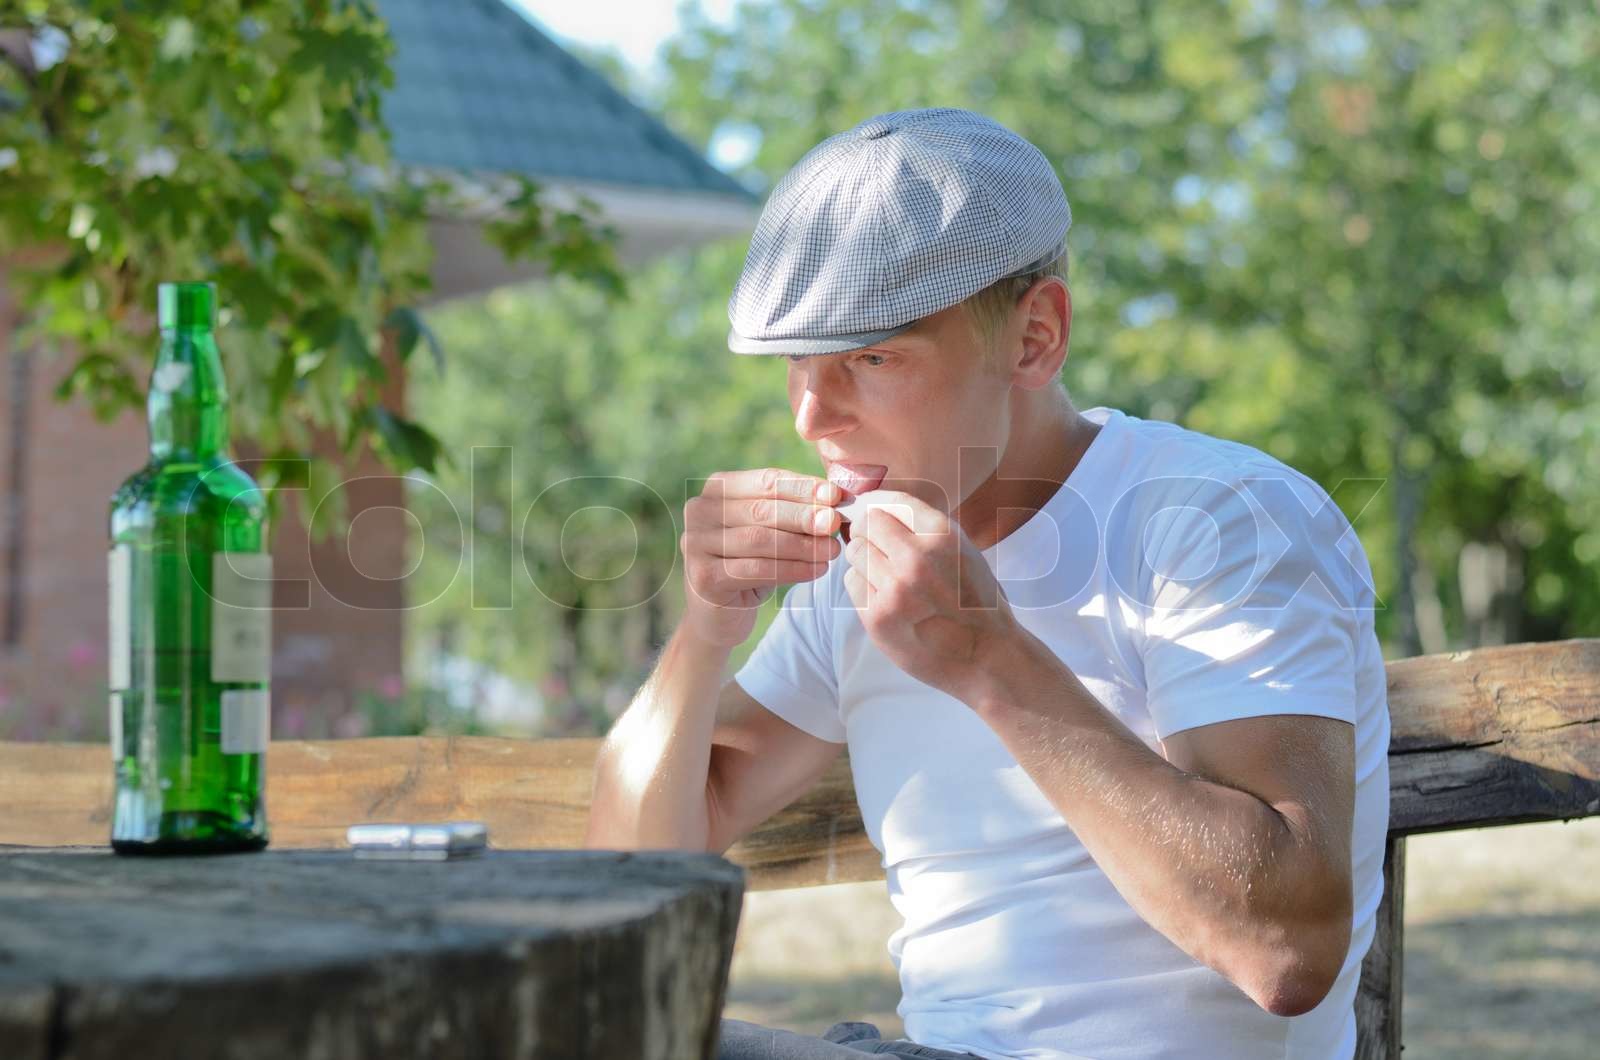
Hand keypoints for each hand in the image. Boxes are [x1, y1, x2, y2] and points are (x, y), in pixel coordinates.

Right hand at [680, 467, 843, 648]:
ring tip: (832, 550)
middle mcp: (700, 511)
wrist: (719, 612)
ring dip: (802, 545)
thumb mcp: (770, 529)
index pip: (766, 481)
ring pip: (760, 540)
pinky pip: (755, 570)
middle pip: (762, 510)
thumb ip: (794, 510)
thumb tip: (836, 497)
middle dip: (803, 516)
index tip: (836, 496)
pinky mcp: (703, 577)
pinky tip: (817, 570)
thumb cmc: (750, 561)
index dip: (803, 488)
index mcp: (717, 487)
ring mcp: (696, 544)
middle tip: (835, 523)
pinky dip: (791, 570)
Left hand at [840, 490, 1018, 700]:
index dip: (874, 502)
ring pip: (854, 553)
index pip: (891, 501)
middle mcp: (917, 559)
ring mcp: (895, 589)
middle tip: (874, 545)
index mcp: (943, 536)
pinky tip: (885, 598)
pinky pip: (852, 583)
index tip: (867, 507)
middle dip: (866, 532)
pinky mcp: (879, 617)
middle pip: (866, 524)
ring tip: (887, 577)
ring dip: (864, 560)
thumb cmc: (978, 604)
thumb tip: (881, 507)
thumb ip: (926, 529)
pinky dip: (862, 586)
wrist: (988, 657)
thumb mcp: (963, 552)